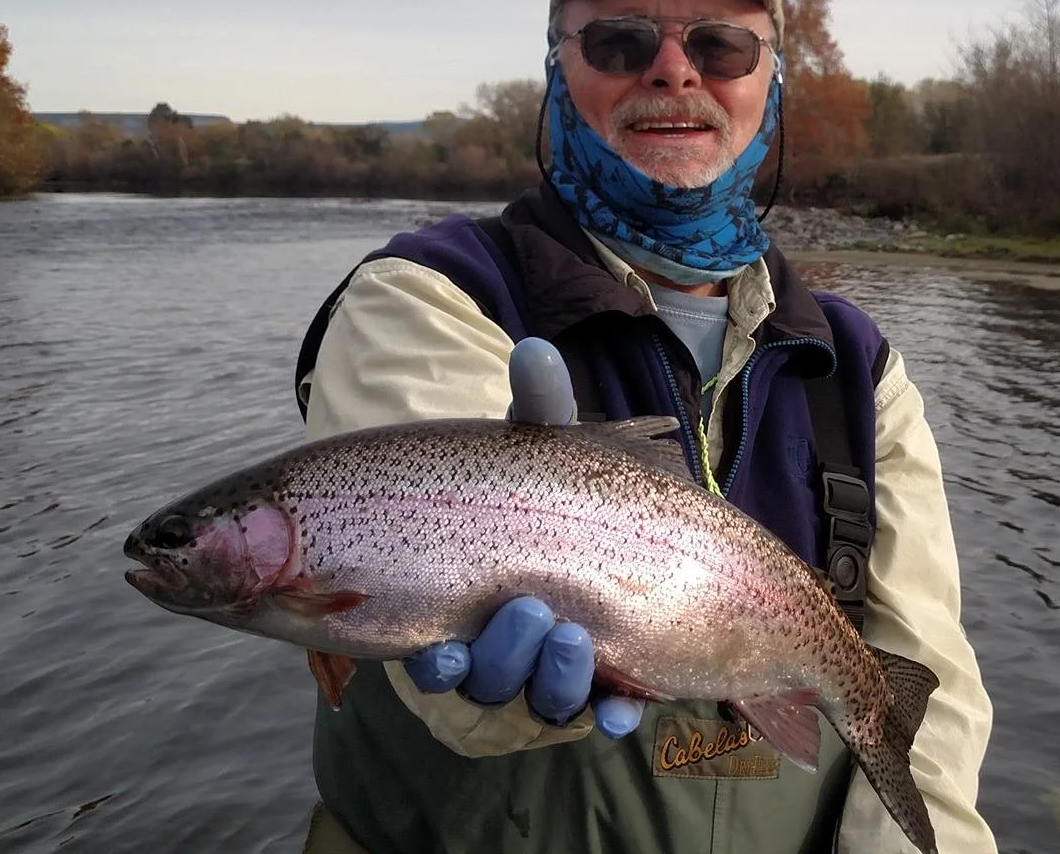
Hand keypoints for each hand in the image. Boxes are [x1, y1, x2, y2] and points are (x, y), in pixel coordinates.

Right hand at [401, 338, 644, 738]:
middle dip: (505, 657)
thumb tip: (535, 350)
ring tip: (574, 639)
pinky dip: (610, 710)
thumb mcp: (546, 443)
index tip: (444, 651)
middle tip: (529, 613)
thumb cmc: (556, 481)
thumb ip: (537, 407)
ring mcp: (553, 665)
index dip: (436, 665)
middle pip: (489, 679)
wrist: (623, 515)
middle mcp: (498, 646)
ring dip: (553, 678)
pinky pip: (602, 709)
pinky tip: (625, 704)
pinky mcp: (606, 678)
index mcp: (463, 603)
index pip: (434, 654)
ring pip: (541, 696)